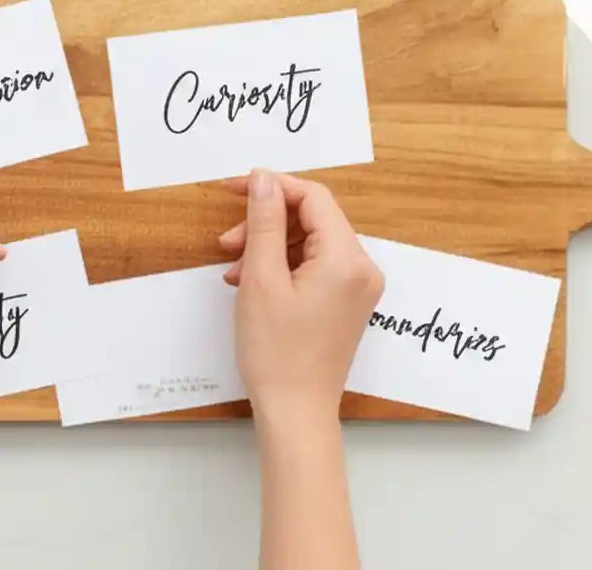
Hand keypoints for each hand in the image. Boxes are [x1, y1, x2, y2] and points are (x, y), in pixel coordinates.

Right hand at [219, 170, 383, 421]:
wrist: (296, 412)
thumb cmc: (277, 354)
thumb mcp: (261, 280)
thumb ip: (263, 223)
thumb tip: (263, 180)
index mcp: (347, 259)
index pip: (313, 198)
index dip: (272, 187)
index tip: (234, 189)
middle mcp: (362, 269)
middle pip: (313, 219)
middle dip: (266, 223)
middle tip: (228, 242)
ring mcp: (358, 287)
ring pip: (311, 242)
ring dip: (270, 246)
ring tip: (235, 269)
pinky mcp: (347, 302)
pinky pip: (316, 266)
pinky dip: (284, 266)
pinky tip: (252, 282)